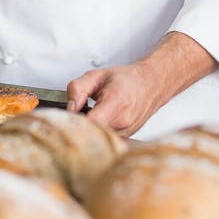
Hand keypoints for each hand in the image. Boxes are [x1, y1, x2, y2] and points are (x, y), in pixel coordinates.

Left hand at [66, 33, 218, 135]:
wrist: (151, 84)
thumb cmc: (127, 80)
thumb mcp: (96, 76)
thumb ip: (77, 89)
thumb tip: (69, 108)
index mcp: (116, 103)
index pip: (90, 123)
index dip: (75, 123)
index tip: (67, 119)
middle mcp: (123, 122)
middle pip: (93, 136)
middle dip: (79, 130)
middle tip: (73, 120)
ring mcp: (127, 133)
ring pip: (100, 142)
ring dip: (89, 134)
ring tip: (87, 121)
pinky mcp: (127, 139)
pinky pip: (107, 143)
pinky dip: (98, 137)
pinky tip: (96, 127)